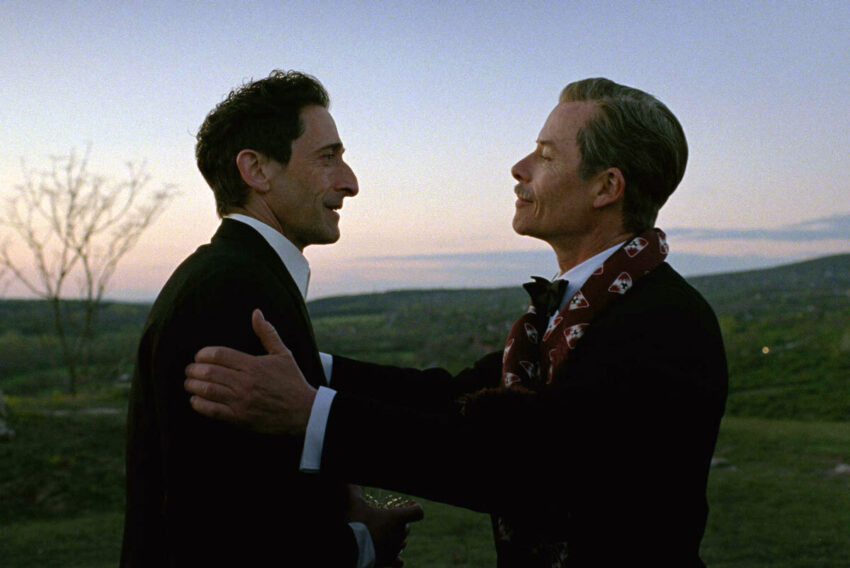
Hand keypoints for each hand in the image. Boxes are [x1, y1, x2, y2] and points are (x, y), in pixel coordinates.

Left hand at [184, 309, 315, 434]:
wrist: (304, 412)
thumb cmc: (292, 382)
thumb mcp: (283, 354)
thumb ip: (267, 333)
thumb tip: (256, 312)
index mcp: (254, 365)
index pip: (219, 354)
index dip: (203, 354)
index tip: (199, 357)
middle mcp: (245, 382)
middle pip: (209, 372)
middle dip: (193, 370)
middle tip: (189, 370)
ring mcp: (241, 401)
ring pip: (207, 390)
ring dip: (193, 386)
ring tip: (189, 383)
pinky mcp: (239, 418)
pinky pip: (212, 410)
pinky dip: (199, 404)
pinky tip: (196, 400)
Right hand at [345, 485, 423, 567]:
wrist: (352, 548)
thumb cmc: (356, 524)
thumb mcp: (354, 504)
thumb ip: (353, 491)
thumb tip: (349, 481)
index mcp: (397, 518)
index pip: (418, 512)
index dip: (416, 507)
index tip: (411, 504)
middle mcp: (399, 534)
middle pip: (407, 527)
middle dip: (401, 524)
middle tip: (388, 520)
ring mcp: (395, 548)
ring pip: (403, 542)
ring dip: (397, 538)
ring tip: (386, 536)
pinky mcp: (389, 561)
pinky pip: (399, 562)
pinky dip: (397, 559)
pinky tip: (391, 555)